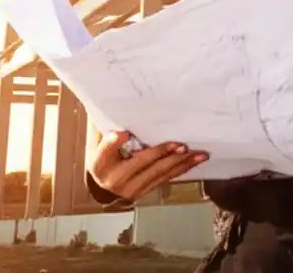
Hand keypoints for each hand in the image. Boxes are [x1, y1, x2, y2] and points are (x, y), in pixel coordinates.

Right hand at [88, 130, 207, 200]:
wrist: (102, 186)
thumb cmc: (102, 156)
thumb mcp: (96, 142)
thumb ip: (102, 126)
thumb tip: (109, 101)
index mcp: (100, 164)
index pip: (105, 152)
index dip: (113, 143)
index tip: (122, 133)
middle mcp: (115, 179)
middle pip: (141, 164)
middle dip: (162, 154)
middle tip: (180, 145)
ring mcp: (132, 188)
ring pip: (159, 173)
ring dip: (180, 162)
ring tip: (197, 154)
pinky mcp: (145, 191)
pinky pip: (166, 179)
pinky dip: (182, 169)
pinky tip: (194, 161)